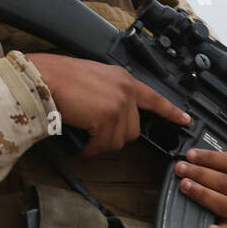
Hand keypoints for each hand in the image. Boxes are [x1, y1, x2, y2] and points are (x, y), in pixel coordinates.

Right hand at [23, 53, 189, 157]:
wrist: (42, 78)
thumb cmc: (57, 79)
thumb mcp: (92, 80)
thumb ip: (108, 94)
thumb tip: (110, 118)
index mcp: (122, 78)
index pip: (154, 97)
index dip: (170, 111)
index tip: (184, 119)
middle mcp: (125, 89)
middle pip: (133, 129)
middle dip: (113, 137)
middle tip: (94, 133)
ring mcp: (119, 103)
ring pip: (119, 140)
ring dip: (100, 144)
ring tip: (84, 134)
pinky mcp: (108, 117)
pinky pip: (104, 145)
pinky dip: (91, 148)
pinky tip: (81, 142)